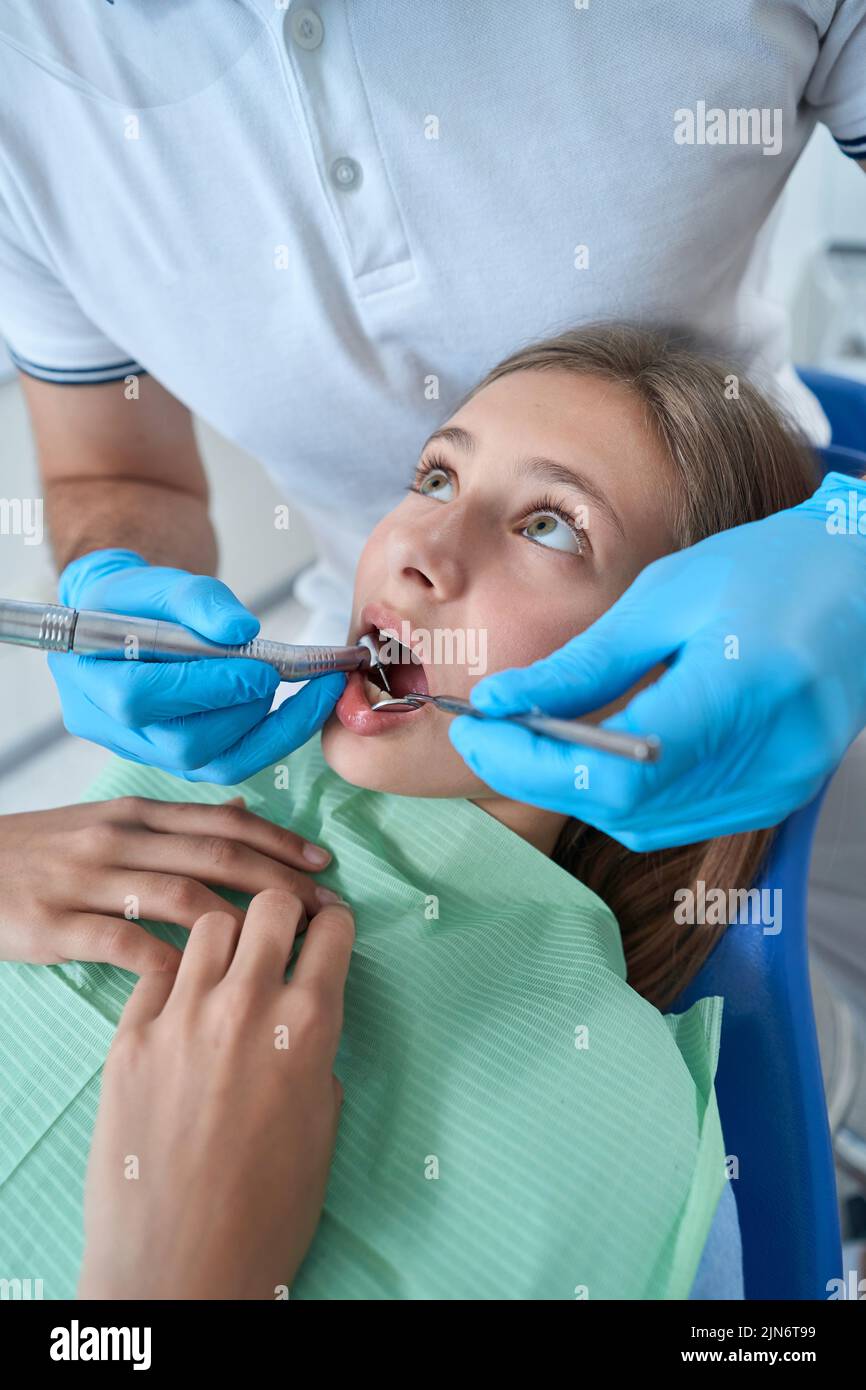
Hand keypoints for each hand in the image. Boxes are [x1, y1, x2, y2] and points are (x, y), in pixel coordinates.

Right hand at [0, 795, 339, 973]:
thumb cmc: (42, 850)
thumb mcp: (107, 820)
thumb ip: (173, 821)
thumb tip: (242, 811)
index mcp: (135, 814)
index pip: (224, 823)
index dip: (279, 843)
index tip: (324, 865)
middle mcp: (118, 839)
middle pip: (216, 856)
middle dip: (279, 882)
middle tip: (323, 909)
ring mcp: (86, 880)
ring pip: (180, 894)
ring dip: (241, 921)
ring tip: (281, 947)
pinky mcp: (53, 924)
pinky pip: (123, 941)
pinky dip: (167, 959)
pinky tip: (206, 981)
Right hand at [49, 548, 344, 781]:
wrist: (126, 623)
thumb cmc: (134, 602)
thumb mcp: (157, 583)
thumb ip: (196, 599)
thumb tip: (242, 630)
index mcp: (86, 681)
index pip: (138, 699)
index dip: (202, 687)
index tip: (258, 667)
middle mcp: (112, 730)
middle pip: (181, 744)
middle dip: (240, 709)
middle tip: (274, 673)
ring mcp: (148, 752)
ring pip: (214, 765)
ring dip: (267, 728)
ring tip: (291, 686)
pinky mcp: (181, 762)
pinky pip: (233, 765)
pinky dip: (274, 738)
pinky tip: (301, 709)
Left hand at [78, 888, 353, 1299]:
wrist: (181, 1269)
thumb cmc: (268, 1212)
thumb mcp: (323, 1125)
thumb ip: (319, 1054)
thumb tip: (307, 1019)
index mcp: (309, 1025)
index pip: (331, 931)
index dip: (335, 928)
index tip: (329, 934)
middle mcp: (246, 1005)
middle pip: (269, 905)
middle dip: (284, 914)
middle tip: (283, 939)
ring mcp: (180, 1018)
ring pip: (208, 925)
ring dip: (229, 940)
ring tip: (229, 973)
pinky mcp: (128, 1040)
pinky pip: (155, 976)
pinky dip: (175, 982)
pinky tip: (182, 1012)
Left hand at [449, 472, 865, 849]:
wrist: (860, 585)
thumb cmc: (769, 569)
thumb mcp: (666, 596)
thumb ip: (585, 663)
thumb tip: (500, 701)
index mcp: (744, 688)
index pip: (617, 767)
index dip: (532, 760)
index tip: (473, 728)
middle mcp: (768, 757)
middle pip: (624, 805)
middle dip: (537, 773)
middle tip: (485, 729)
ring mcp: (776, 788)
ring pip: (642, 822)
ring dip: (572, 787)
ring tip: (527, 734)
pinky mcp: (773, 797)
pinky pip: (673, 818)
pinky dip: (618, 793)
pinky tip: (590, 750)